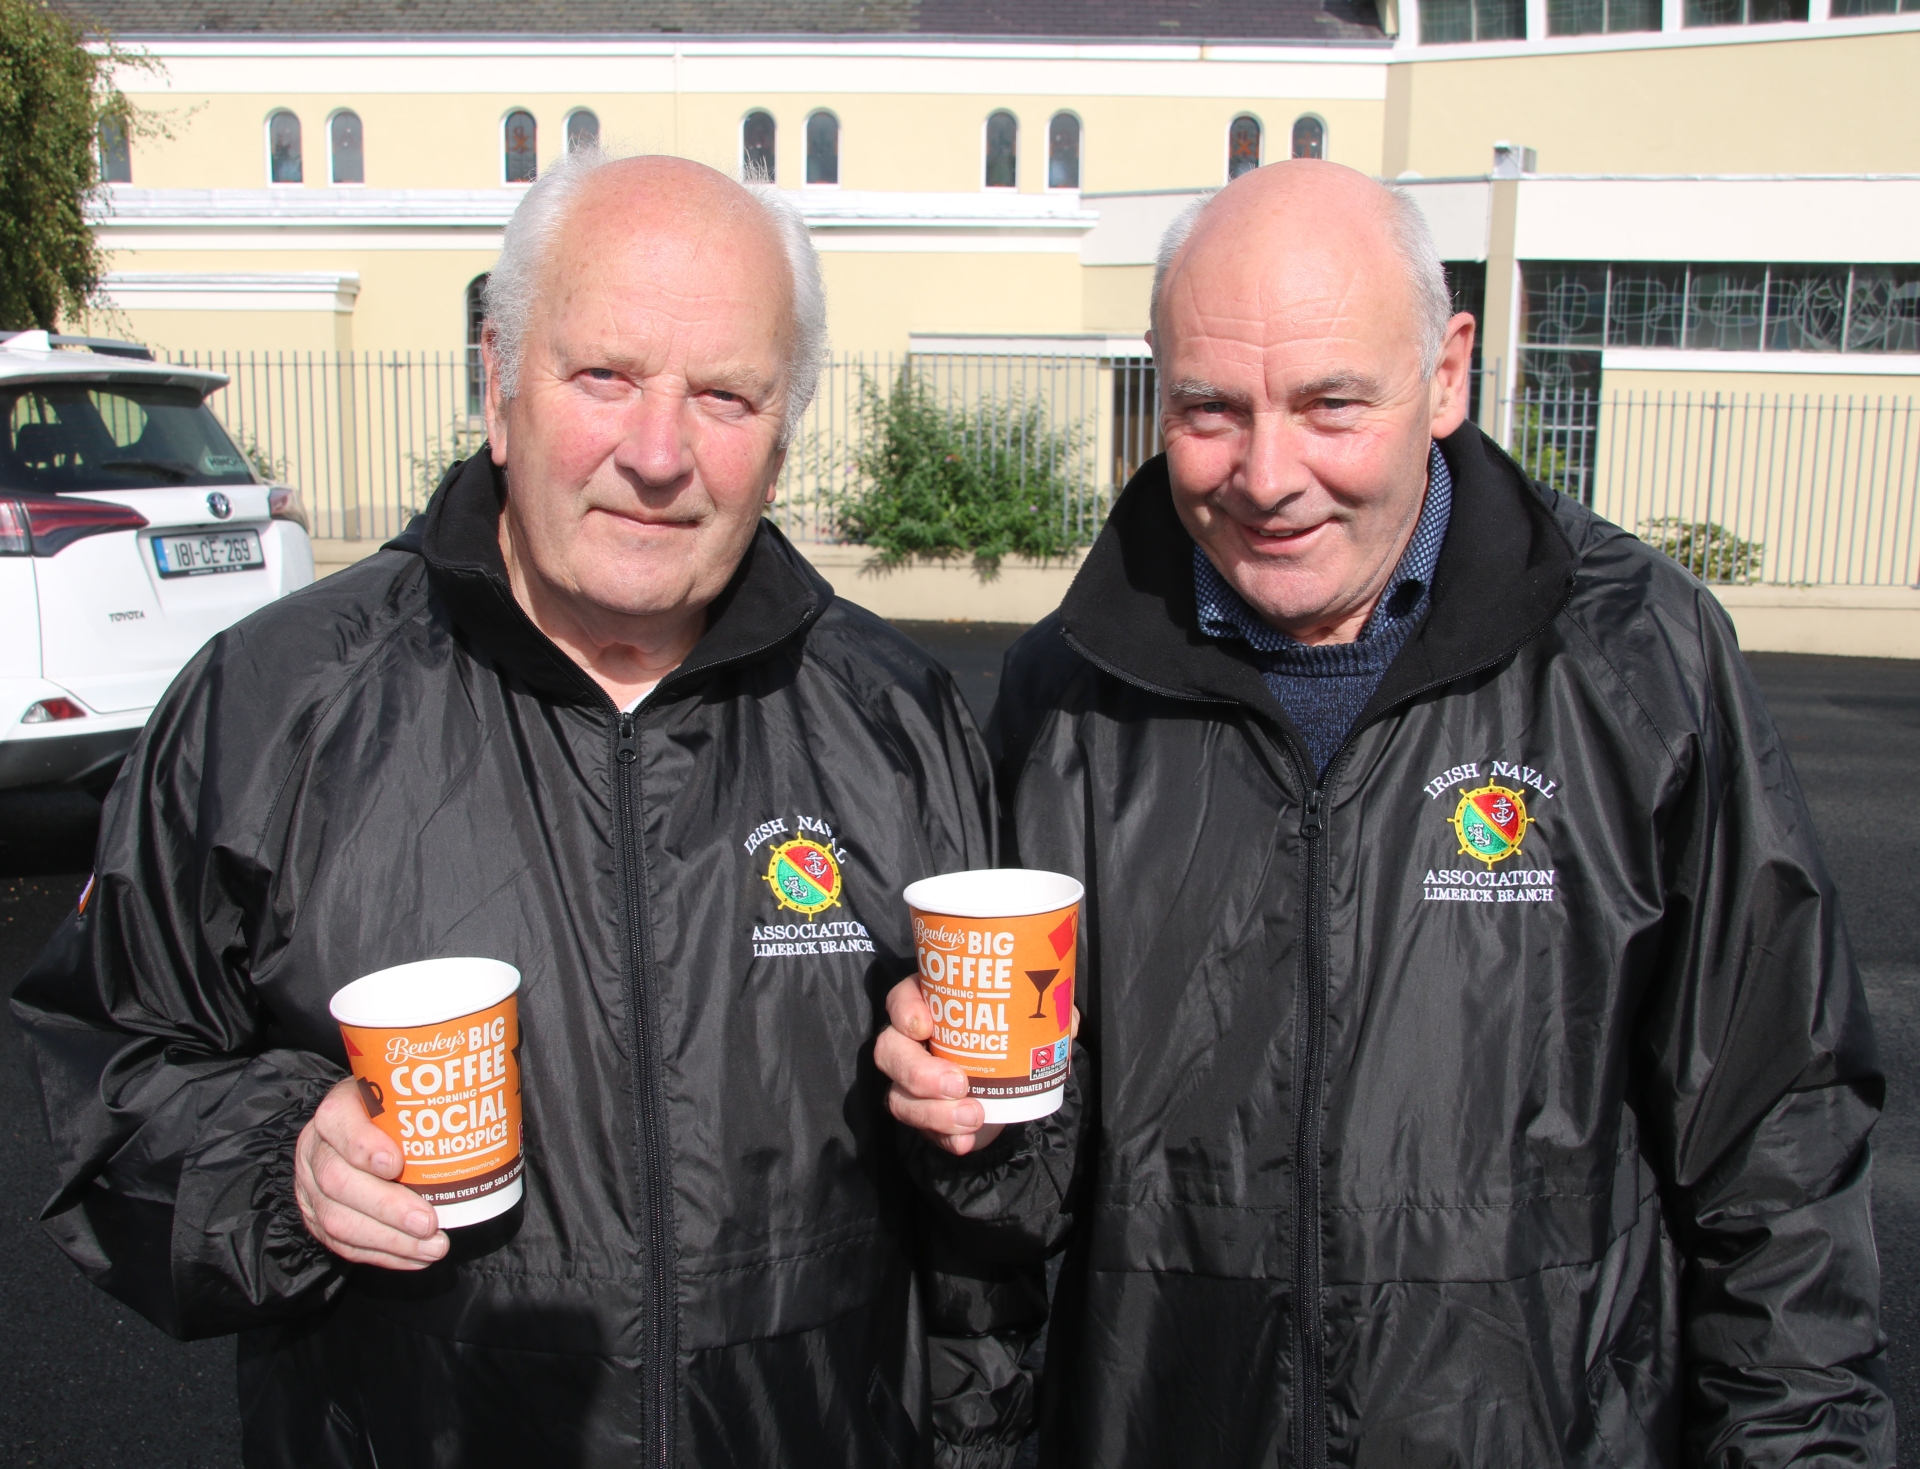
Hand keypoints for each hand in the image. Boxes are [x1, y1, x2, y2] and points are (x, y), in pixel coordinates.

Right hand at [295, 1077, 448, 1268]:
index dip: (363, 1145)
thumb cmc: (388, 1111)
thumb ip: (427, 1099)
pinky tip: (415, 1258)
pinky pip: (343, 1244)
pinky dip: (383, 1254)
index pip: (338, 1121)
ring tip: (432, 1247)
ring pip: (339, 1221)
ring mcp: (310, 1188)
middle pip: (339, 1182)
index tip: (396, 1163)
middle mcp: (316, 1149)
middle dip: (388, 1207)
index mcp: (336, 1110)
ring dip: (390, 1240)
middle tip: (430, 1222)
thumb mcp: (399, 1094)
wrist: (351, 1133)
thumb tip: (490, 1104)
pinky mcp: (316, 1219)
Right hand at [876, 977, 1079, 1156]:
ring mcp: (910, 1083)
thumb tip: (1066, 1020)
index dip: (905, 1011)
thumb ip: (1048, 1015)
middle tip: (958, 1083)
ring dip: (933, 1112)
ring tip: (973, 1116)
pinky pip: (921, 1130)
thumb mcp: (1031, 1020)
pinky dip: (944, 1137)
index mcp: (930, 1007)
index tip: (926, 1025)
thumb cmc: (1012, 1037)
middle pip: (890, 1052)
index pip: (900, 1000)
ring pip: (898, 1097)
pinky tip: (965, 1142)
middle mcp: (910, 1043)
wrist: (1012, 1084)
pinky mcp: (922, 1115)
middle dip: (918, 1072)